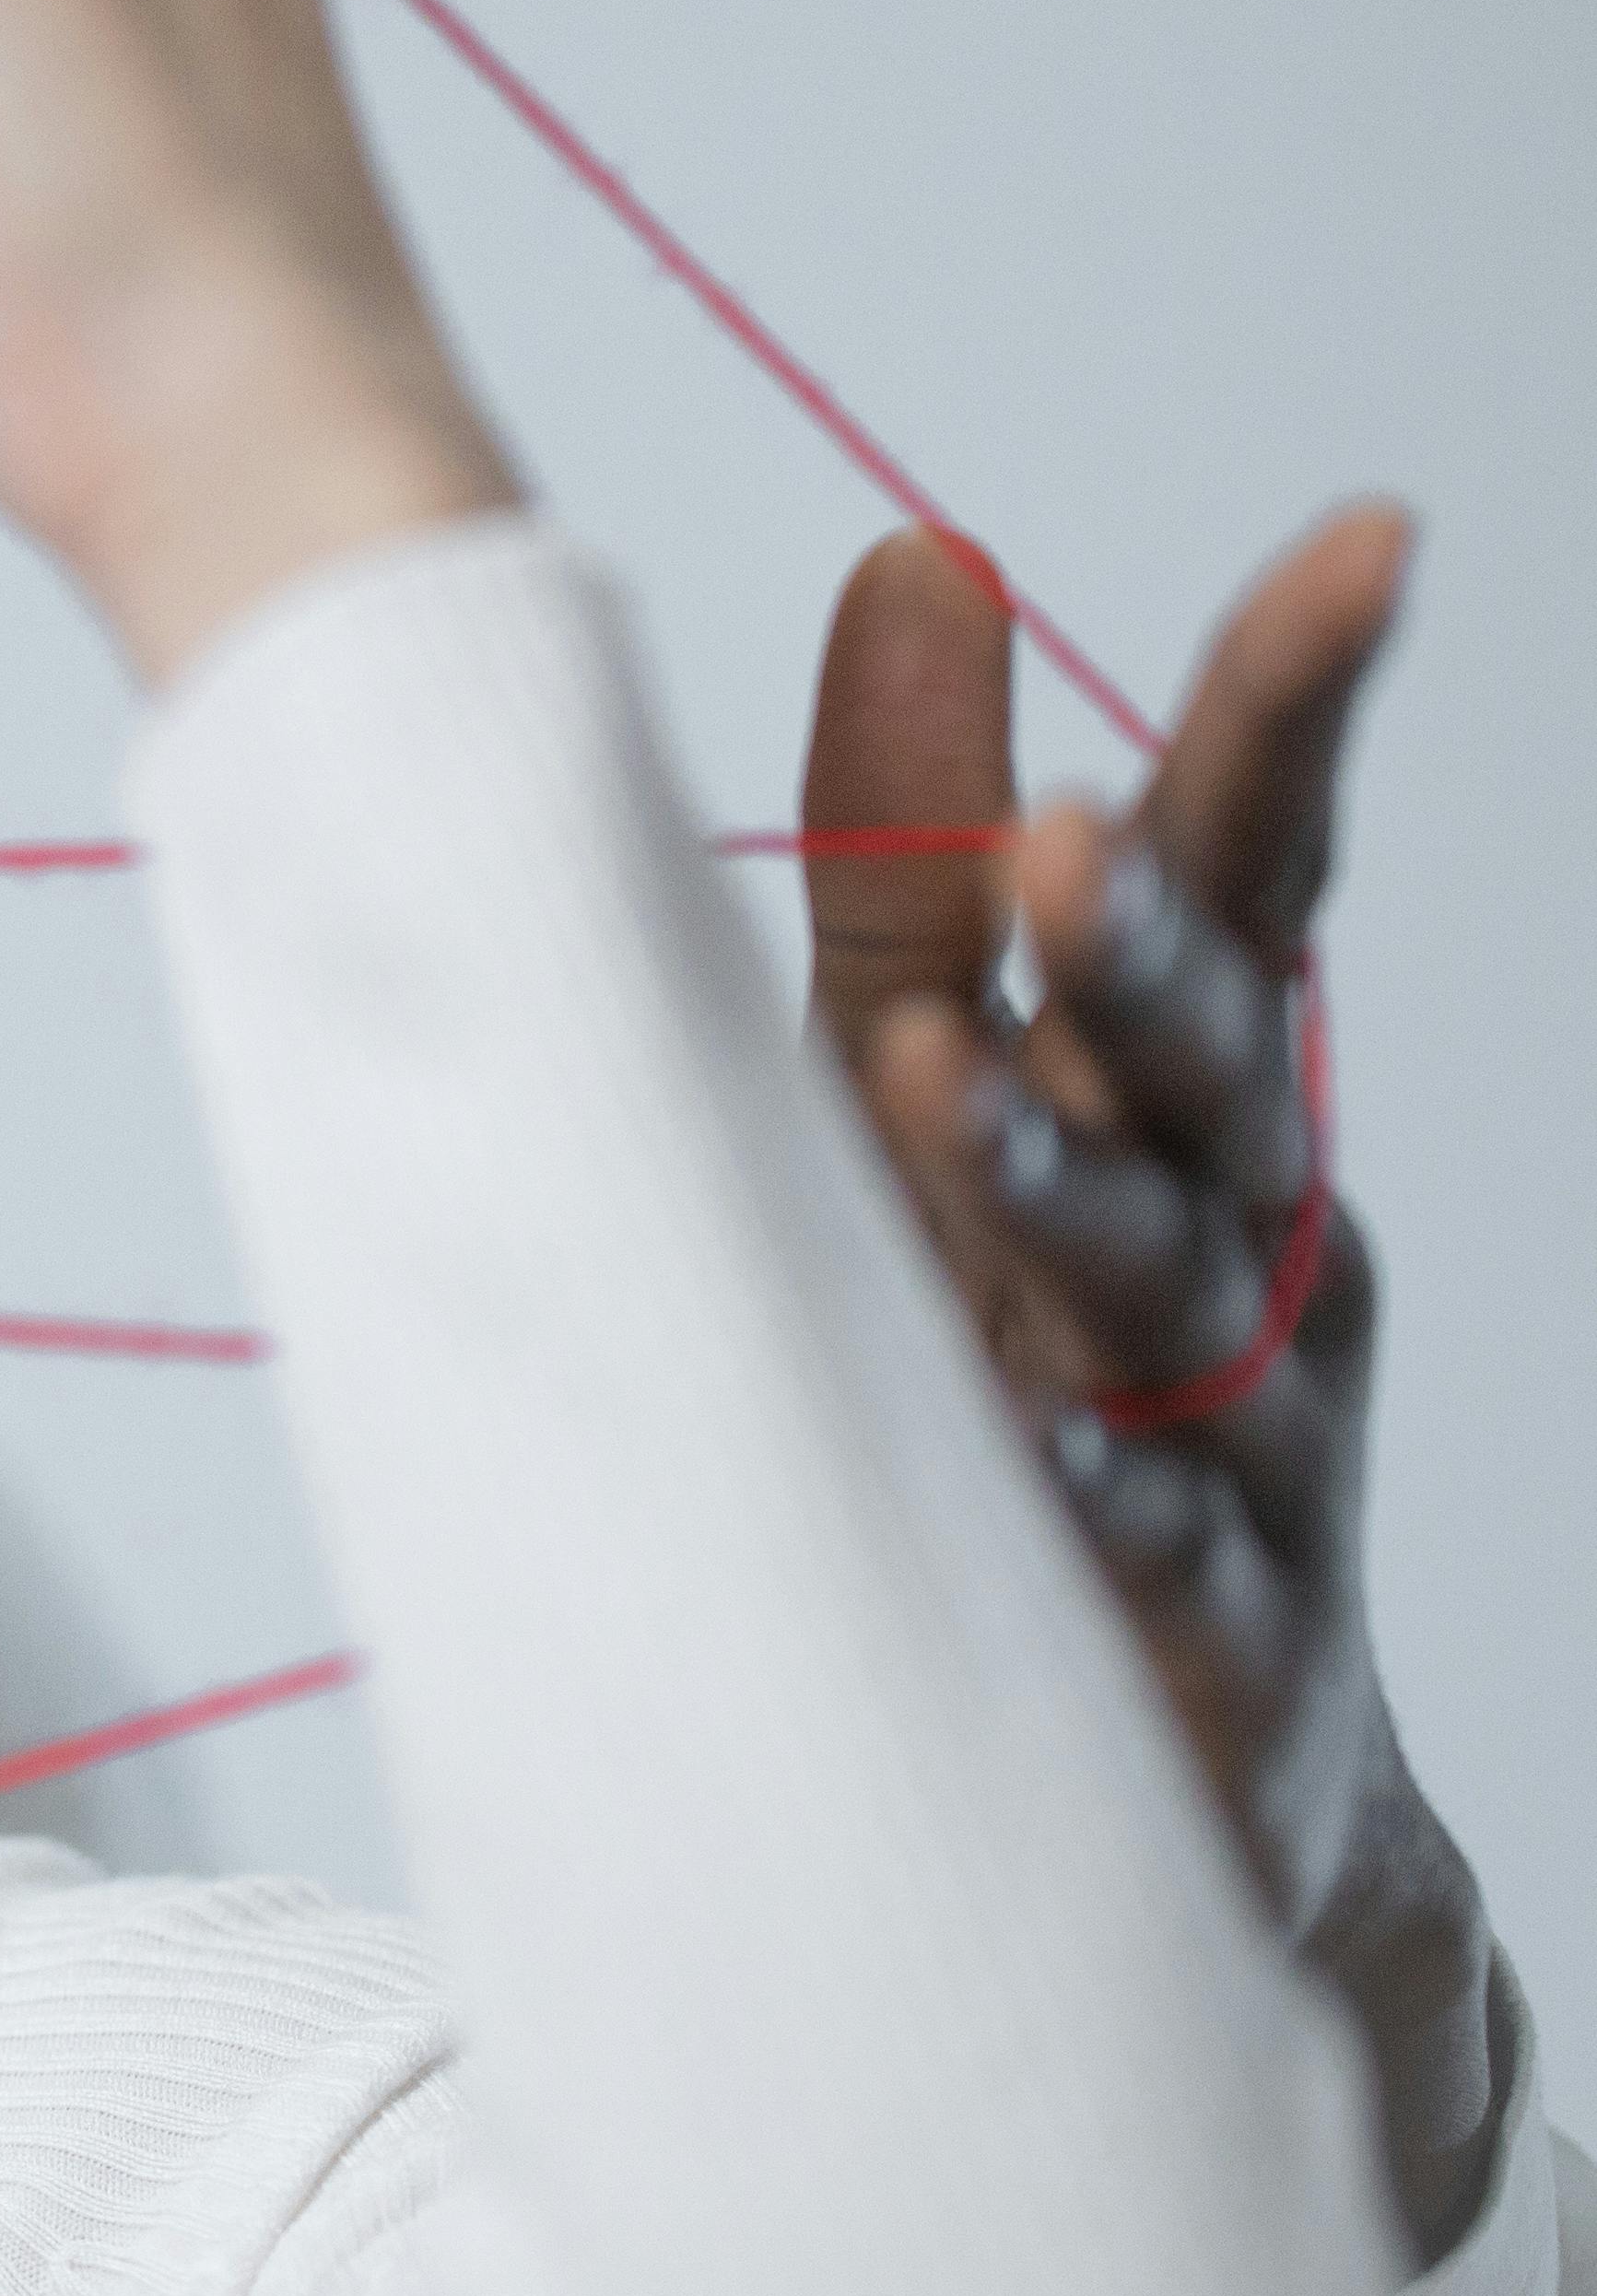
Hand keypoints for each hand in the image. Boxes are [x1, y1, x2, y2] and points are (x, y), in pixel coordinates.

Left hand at [802, 507, 1503, 2260]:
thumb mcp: (940, 1080)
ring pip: (1163, 1296)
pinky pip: (1142, 1551)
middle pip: (1215, 1068)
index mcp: (1195, 1095)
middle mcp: (1248, 1241)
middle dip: (1148, 955)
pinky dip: (1087, 1491)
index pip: (1258, 868)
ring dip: (1059, 1191)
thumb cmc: (1018, 1359)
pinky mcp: (1192, 1632)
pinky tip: (1029, 1445)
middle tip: (1066, 838)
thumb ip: (921, 855)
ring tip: (938, 1090)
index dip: (1303, 706)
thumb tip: (923, 558)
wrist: (1178, 1757)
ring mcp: (1236, 1440)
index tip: (1375, 538)